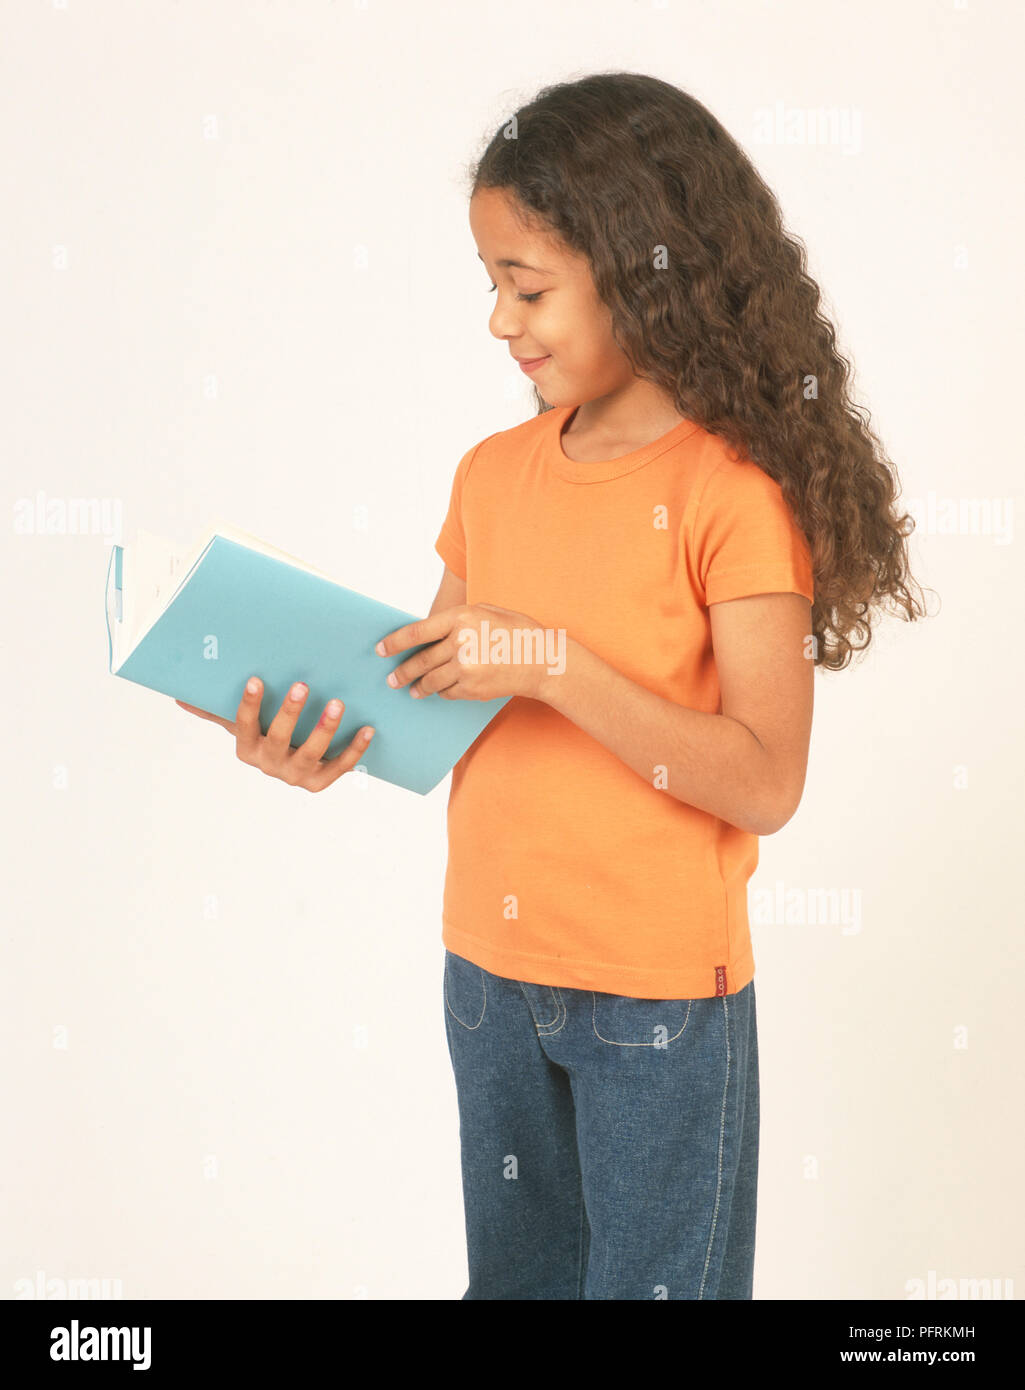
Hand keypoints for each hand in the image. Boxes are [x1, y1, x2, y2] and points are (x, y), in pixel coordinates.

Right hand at [175, 677, 373, 791]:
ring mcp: (296, 776)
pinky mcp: (321, 782)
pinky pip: (341, 767)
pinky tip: (368, 728)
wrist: (292, 768)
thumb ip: (213, 711)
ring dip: (325, 729)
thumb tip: (179, 696)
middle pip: (279, 739)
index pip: (242, 726)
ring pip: (311, 754)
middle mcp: (269, 765)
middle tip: (303, 685)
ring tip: (338, 703)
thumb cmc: (265, 736)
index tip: (254, 679)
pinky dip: (355, 749)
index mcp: (247, 749)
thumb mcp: (239, 725)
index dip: (248, 705)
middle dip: (290, 713)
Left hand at [375, 603, 556, 701]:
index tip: (380, 650)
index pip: (417, 632)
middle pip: (420, 661)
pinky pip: (448, 692)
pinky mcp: (473, 688)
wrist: (543, 660)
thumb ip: (456, 620)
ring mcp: (466, 668)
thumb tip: (425, 634)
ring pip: (431, 680)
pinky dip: (443, 691)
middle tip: (391, 679)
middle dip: (402, 672)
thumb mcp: (486, 611)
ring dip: (419, 686)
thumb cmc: (516, 631)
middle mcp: (461, 643)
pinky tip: (441, 690)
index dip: (394, 642)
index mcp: (461, 618)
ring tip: (412, 689)